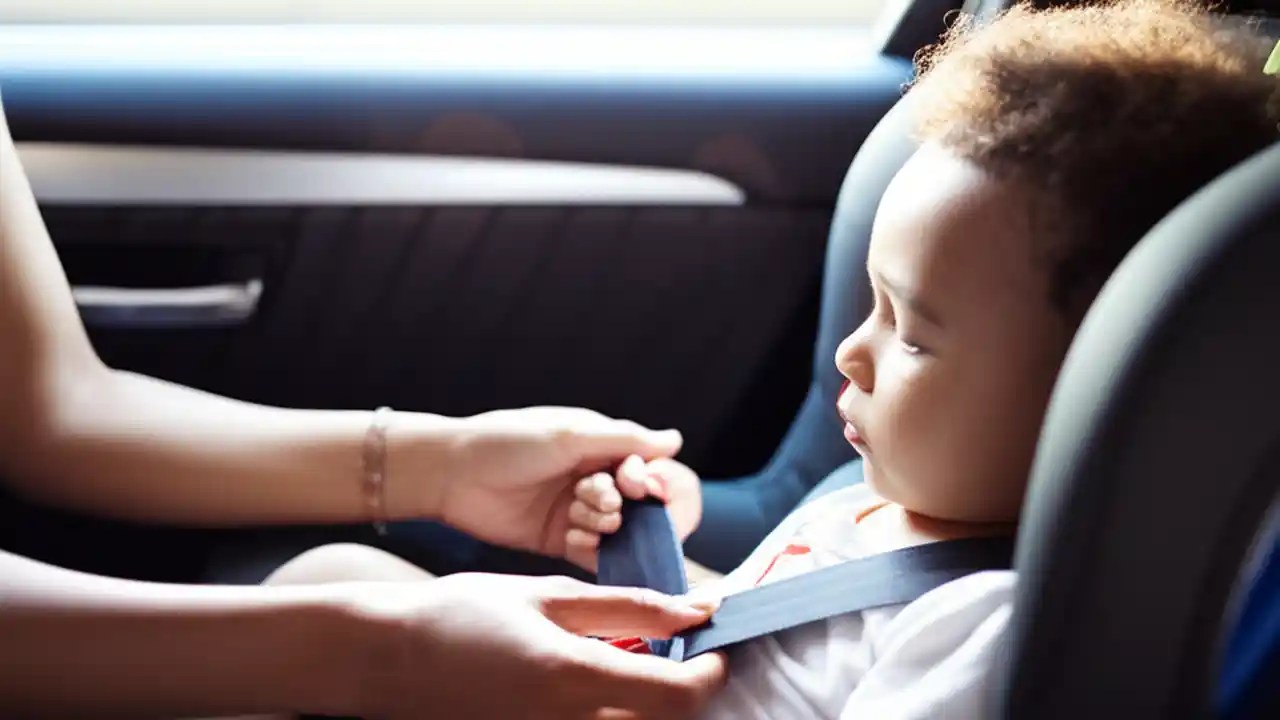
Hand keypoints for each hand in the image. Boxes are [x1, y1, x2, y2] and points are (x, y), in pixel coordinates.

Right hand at [351, 573, 725, 719]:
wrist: (385, 658)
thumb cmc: (461, 615)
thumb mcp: (548, 597)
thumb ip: (629, 608)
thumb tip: (697, 609)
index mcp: (572, 679)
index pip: (679, 697)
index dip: (712, 673)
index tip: (714, 648)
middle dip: (686, 694)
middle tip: (680, 655)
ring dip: (651, 708)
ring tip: (638, 671)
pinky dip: (614, 718)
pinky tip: (601, 690)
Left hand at [432, 407, 683, 559]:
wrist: (452, 473)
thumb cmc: (509, 441)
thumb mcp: (570, 434)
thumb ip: (626, 440)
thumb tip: (676, 440)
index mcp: (603, 447)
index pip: (655, 470)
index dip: (655, 483)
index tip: (636, 484)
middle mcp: (597, 479)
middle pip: (643, 506)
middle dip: (626, 505)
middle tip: (600, 501)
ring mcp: (579, 511)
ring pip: (619, 530)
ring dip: (603, 523)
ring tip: (574, 512)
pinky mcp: (560, 540)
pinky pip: (594, 554)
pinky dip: (591, 548)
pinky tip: (571, 535)